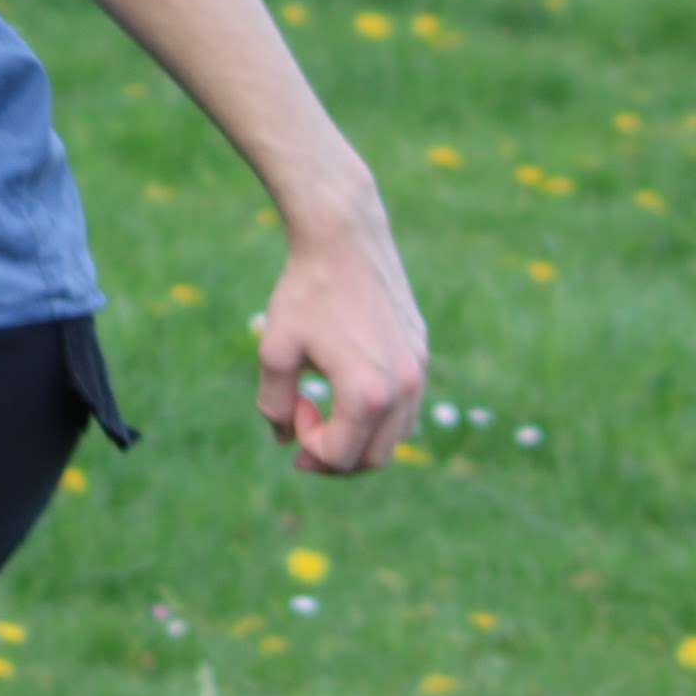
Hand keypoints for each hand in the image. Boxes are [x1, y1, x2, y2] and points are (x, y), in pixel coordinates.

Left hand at [254, 221, 427, 478]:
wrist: (344, 237)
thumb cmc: (306, 291)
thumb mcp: (276, 351)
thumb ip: (275, 404)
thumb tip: (284, 438)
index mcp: (368, 394)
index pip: (340, 456)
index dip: (308, 445)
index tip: (292, 408)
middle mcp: (403, 387)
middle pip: (375, 458)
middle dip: (336, 456)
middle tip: (304, 431)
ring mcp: (417, 369)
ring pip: (395, 434)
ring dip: (360, 437)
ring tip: (327, 414)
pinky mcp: (420, 350)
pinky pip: (406, 403)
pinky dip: (378, 412)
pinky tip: (346, 385)